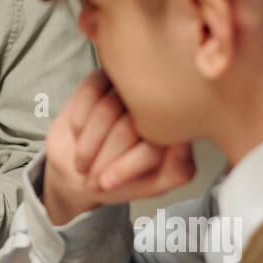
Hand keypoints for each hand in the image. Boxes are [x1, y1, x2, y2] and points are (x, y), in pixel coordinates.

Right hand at [42, 69, 194, 224]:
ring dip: (87, 144)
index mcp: (175, 127)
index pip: (153, 145)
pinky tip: (80, 133)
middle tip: (93, 178)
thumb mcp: (152, 185)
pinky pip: (89, 93)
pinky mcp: (103, 78)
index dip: (125, 167)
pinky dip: (80, 120)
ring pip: (105, 110)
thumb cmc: (122, 178)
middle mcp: (156, 103)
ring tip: (84, 163)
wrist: (79, 169)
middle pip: (127, 129)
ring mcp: (129, 89)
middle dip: (103, 159)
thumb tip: (182, 146)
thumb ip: (177, 171)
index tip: (106, 184)